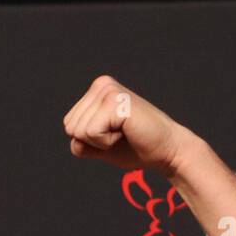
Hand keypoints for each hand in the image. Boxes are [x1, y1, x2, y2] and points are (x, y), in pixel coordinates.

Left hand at [62, 75, 190, 174]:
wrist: (166, 150)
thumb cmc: (135, 147)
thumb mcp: (99, 145)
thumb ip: (80, 139)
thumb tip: (69, 130)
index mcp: (96, 91)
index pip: (69, 125)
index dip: (88, 141)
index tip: (113, 134)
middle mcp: (101, 85)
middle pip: (70, 127)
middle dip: (92, 142)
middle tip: (120, 134)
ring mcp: (108, 91)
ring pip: (78, 131)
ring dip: (100, 142)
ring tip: (124, 132)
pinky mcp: (116, 102)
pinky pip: (91, 133)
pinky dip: (106, 143)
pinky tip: (126, 132)